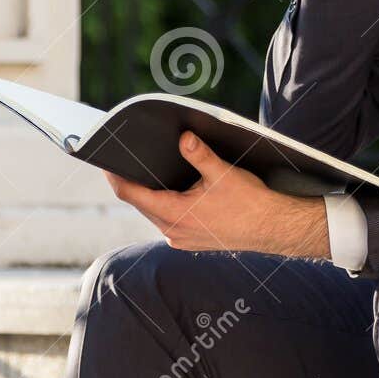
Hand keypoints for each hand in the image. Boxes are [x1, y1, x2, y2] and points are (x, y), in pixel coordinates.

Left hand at [105, 133, 330, 258]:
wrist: (272, 228)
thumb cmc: (250, 202)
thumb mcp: (222, 173)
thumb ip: (199, 154)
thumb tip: (183, 136)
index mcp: (174, 213)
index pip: (131, 195)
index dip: (115, 177)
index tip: (105, 163)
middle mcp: (173, 230)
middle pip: (141, 203)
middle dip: (133, 183)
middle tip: (125, 162)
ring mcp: (182, 238)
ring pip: (155, 213)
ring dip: (151, 195)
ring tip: (149, 174)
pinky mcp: (192, 241)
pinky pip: (169, 221)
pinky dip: (166, 205)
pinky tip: (175, 193)